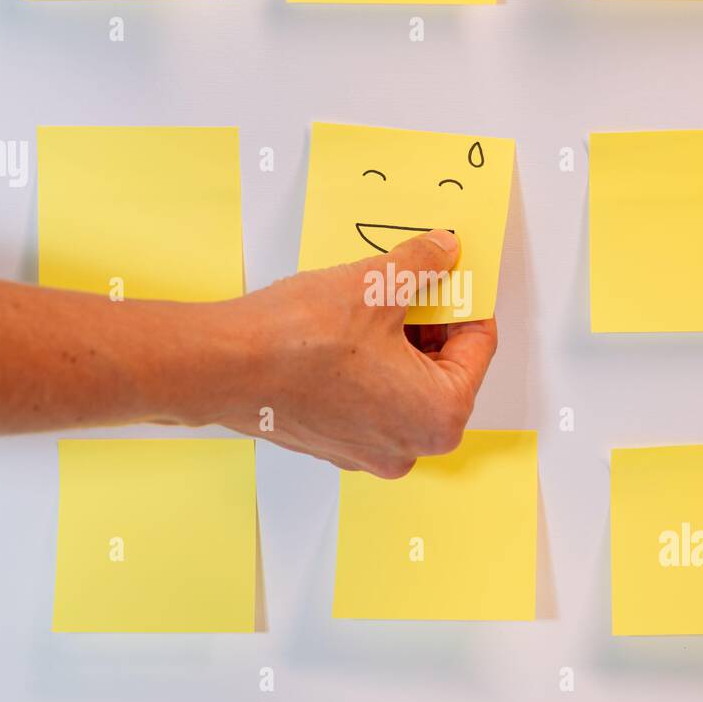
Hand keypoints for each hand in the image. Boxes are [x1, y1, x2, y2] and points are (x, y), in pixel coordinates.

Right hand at [190, 230, 497, 476]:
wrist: (224, 366)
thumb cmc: (300, 342)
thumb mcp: (379, 284)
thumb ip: (423, 265)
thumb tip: (443, 251)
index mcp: (439, 417)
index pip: (478, 347)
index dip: (466, 301)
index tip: (455, 276)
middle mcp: (409, 446)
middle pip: (442, 368)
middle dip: (431, 322)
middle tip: (416, 281)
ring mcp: (368, 450)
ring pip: (403, 383)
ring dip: (397, 341)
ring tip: (376, 300)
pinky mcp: (333, 442)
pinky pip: (369, 397)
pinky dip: (367, 364)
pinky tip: (347, 329)